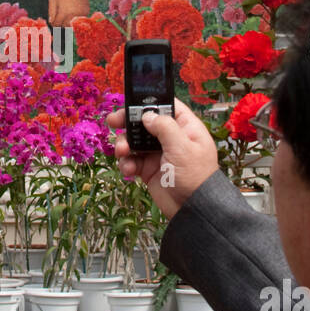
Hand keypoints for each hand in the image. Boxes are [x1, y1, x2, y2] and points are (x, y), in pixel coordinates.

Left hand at [48, 0, 88, 24]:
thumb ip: (51, 12)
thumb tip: (51, 22)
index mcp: (64, 12)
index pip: (57, 24)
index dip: (54, 24)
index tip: (53, 22)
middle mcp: (73, 15)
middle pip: (65, 25)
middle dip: (61, 23)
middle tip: (59, 19)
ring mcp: (81, 14)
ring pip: (73, 23)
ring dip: (69, 21)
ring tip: (66, 15)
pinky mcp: (86, 11)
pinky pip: (80, 19)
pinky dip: (76, 18)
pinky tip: (73, 12)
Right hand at [108, 99, 218, 220]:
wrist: (193, 209)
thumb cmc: (196, 177)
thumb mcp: (182, 147)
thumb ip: (164, 127)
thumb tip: (147, 115)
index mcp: (185, 128)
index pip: (167, 106)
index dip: (149, 102)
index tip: (131, 101)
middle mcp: (171, 138)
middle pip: (145, 122)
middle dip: (128, 122)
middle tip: (113, 121)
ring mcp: (158, 153)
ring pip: (134, 141)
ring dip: (124, 145)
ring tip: (122, 152)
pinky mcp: (149, 169)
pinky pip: (132, 160)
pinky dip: (127, 163)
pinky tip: (129, 170)